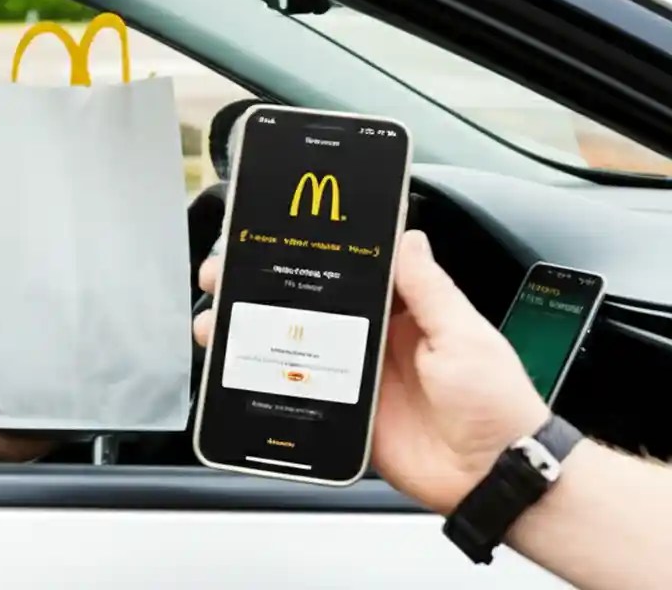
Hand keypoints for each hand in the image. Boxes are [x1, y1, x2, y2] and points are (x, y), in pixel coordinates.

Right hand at [191, 230, 549, 513]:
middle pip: (309, 307)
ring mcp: (357, 377)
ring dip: (254, 334)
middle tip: (224, 276)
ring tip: (217, 323)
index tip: (274, 237)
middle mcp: (375, 340)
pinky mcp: (348, 413)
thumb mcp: (464, 333)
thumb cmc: (495, 402)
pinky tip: (240, 369)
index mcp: (406, 311)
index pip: (351, 271)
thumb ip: (429, 288)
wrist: (494, 475)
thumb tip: (406, 237)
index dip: (311, 254)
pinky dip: (268, 383)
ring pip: (295, 348)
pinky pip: (300, 393)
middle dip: (262, 289)